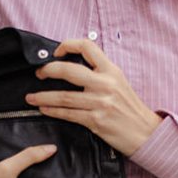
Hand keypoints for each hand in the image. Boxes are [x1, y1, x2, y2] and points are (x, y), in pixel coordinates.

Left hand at [26, 38, 160, 156]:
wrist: (146, 133)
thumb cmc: (131, 109)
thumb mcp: (120, 83)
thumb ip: (100, 73)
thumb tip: (74, 67)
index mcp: (111, 70)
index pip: (87, 47)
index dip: (68, 45)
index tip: (56, 52)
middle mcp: (105, 83)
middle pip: (69, 70)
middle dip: (48, 70)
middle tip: (39, 74)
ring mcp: (100, 102)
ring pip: (64, 96)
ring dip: (43, 96)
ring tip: (31, 97)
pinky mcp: (96, 120)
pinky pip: (68, 114)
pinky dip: (52, 111)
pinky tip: (44, 109)